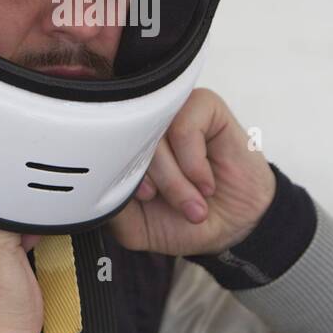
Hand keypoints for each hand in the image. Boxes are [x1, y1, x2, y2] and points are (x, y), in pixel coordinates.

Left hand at [108, 88, 276, 256]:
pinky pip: (185, 127)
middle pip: (127, 141)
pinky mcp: (203, 106)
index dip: (120, 176)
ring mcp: (173, 112)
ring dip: (175, 178)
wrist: (235, 226)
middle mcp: (145, 125)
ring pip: (155, 135)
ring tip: (195, 202)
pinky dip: (194, 163)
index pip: (101, 147)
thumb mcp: (136, 226)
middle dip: (153, 182)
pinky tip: (206, 182)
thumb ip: (111, 206)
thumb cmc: (184, 219)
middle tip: (177, 206)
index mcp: (123, 148)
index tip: (144, 200)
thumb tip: (97, 184)